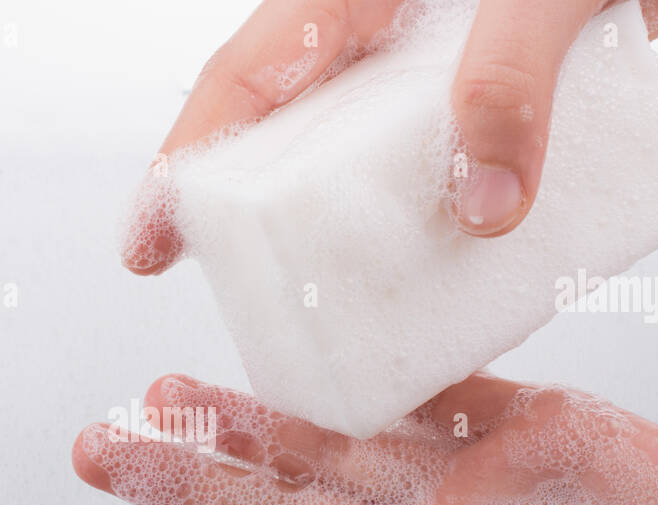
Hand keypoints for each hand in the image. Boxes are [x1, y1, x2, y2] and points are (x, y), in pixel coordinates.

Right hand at [123, 0, 657, 271]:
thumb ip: (509, 84)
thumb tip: (482, 214)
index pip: (245, 81)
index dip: (186, 165)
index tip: (148, 244)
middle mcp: (384, 44)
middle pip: (284, 136)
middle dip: (244, 215)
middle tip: (226, 292)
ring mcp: (434, 80)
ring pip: (359, 167)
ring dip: (342, 236)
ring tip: (323, 308)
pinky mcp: (492, 109)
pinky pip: (441, 177)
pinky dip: (435, 231)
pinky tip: (438, 281)